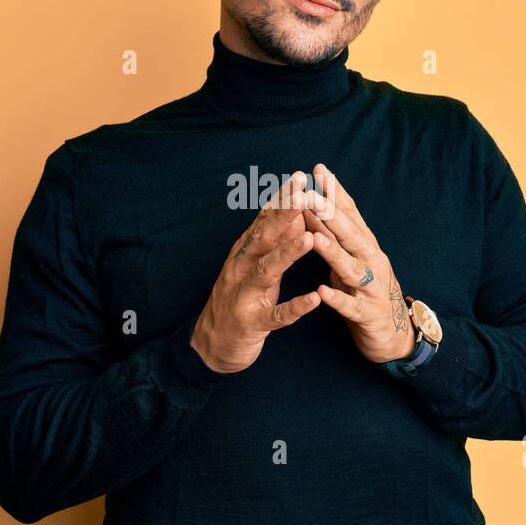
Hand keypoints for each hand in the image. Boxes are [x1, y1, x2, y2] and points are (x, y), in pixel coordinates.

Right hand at [190, 170, 320, 372]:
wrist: (211, 346)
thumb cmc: (239, 300)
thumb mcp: (254, 266)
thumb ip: (272, 242)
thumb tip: (292, 213)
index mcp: (244, 252)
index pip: (264, 220)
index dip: (282, 199)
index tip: (302, 178)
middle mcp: (241, 269)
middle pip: (263, 238)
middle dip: (284, 215)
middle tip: (304, 194)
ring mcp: (244, 296)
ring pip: (266, 271)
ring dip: (287, 254)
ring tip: (309, 238)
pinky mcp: (253, 324)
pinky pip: (276, 316)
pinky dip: (295, 307)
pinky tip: (314, 299)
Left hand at [302, 163, 416, 363]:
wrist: (394, 335)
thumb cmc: (366, 290)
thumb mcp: (351, 258)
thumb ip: (336, 234)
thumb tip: (315, 203)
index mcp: (365, 246)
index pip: (350, 214)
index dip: (335, 192)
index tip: (318, 170)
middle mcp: (372, 261)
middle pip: (351, 235)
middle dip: (330, 214)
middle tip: (310, 195)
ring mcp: (371, 288)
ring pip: (351, 267)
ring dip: (333, 251)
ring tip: (314, 237)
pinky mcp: (368, 315)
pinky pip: (351, 307)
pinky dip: (337, 299)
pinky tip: (322, 292)